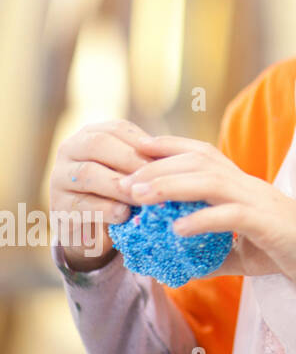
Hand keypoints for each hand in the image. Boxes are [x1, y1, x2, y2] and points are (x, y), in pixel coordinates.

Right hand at [49, 120, 154, 270]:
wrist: (94, 225)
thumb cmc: (121, 189)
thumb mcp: (132, 169)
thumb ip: (148, 160)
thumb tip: (177, 157)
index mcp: (91, 134)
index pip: (117, 129)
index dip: (142, 142)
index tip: (166, 158)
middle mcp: (70, 150)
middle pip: (98, 144)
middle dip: (130, 160)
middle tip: (155, 177)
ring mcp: (59, 177)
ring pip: (87, 173)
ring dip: (119, 185)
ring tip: (142, 197)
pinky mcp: (58, 206)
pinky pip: (81, 204)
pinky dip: (106, 209)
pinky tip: (124, 215)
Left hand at [124, 136, 295, 302]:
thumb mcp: (247, 254)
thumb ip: (215, 254)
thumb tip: (180, 267)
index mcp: (246, 187)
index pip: (205, 155)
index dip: (170, 148)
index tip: (137, 151)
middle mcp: (252, 186)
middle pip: (201, 161)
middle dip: (158, 167)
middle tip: (125, 181)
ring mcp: (262, 202)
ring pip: (211, 181)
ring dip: (171, 186)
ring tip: (140, 197)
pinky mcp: (271, 224)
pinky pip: (232, 216)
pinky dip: (202, 219)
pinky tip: (177, 229)